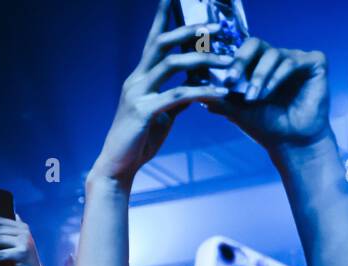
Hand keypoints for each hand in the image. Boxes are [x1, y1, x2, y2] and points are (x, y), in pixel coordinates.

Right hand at [90, 0, 231, 187]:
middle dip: (191, 30)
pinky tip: (221, 93)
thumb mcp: (160, 114)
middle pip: (162, 43)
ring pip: (172, 64)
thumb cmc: (138, 141)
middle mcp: (135, 80)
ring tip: (229, 62)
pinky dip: (202, 91)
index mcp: (138, 77)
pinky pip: (179, 95)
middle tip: (219, 26)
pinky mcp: (144, 112)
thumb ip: (176, 96)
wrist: (117, 167)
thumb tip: (196, 86)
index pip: (152, 39)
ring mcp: (137, 95)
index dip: (164, 16)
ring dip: (203, 59)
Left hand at [206, 39, 329, 151]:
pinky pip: (293, 61)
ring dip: (259, 77)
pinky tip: (268, 94)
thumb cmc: (264, 126)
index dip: (229, 62)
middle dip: (241, 60)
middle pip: (256, 43)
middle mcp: (276, 58)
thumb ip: (219, 100)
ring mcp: (295, 59)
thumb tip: (196, 92)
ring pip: (273, 54)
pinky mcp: (314, 63)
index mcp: (257, 66)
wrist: (290, 142)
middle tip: (231, 79)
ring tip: (252, 98)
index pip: (241, 51)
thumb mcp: (237, 112)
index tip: (220, 80)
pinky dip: (277, 77)